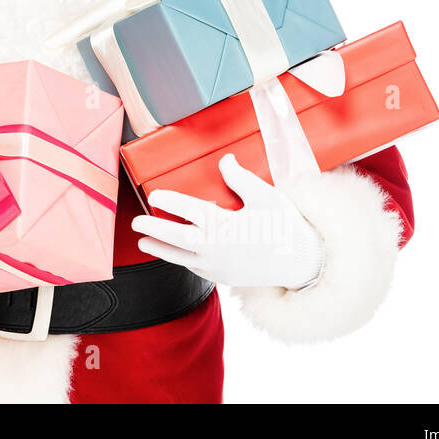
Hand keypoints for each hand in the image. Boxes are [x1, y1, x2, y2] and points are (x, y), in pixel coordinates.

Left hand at [132, 153, 324, 289]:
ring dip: (160, 248)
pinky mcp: (223, 278)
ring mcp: (218, 265)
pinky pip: (195, 268)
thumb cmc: (285, 226)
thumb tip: (225, 161)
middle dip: (153, 227)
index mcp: (223, 224)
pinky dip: (181, 260)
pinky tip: (175, 254)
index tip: (155, 195)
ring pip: (180, 257)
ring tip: (144, 242)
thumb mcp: (266, 196)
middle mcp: (215, 247)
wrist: (302, 263)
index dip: (168, 201)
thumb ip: (240, 178)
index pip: (187, 210)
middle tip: (136, 221)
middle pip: (175, 236)